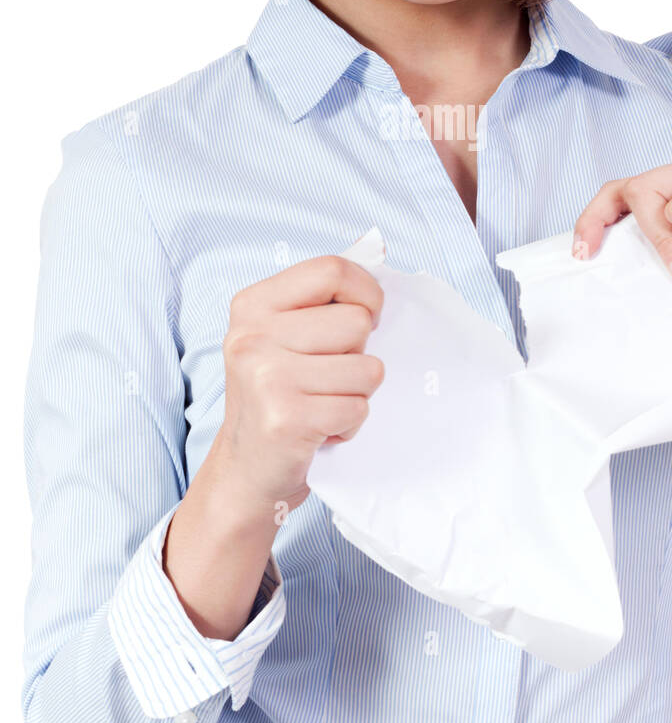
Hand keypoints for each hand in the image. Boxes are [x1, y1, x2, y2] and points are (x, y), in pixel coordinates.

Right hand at [217, 253, 385, 518]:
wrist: (246, 472)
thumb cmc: (279, 396)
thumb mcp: (283, 336)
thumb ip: (322, 299)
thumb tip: (375, 250)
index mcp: (252, 304)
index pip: (332, 269)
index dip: (366, 292)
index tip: (366, 316)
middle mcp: (251, 336)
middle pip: (358, 322)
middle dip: (358, 354)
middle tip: (325, 377)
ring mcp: (265, 377)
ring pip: (367, 368)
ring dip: (356, 393)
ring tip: (321, 404)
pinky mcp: (286, 418)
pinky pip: (358, 407)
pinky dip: (350, 424)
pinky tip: (319, 429)